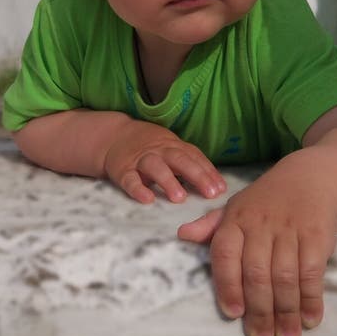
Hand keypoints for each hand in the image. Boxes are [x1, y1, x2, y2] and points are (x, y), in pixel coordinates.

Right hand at [104, 120, 226, 204]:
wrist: (115, 136)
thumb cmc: (150, 147)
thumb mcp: (171, 148)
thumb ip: (190, 162)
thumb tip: (216, 184)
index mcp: (173, 146)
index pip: (194, 157)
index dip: (208, 172)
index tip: (221, 188)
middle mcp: (159, 151)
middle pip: (180, 160)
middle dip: (197, 175)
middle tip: (210, 193)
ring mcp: (141, 160)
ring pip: (156, 168)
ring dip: (168, 181)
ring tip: (180, 198)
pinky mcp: (123, 170)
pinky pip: (130, 179)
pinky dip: (138, 189)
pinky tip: (147, 199)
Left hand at [177, 149, 336, 335]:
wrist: (310, 178)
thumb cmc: (266, 202)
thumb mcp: (236, 208)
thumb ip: (210, 227)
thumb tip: (182, 235)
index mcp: (235, 218)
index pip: (224, 252)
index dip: (227, 284)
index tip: (233, 313)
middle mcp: (260, 223)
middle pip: (256, 272)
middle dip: (259, 310)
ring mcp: (289, 228)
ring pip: (284, 276)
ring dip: (285, 311)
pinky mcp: (316, 234)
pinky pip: (311, 271)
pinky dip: (311, 298)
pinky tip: (309, 318)